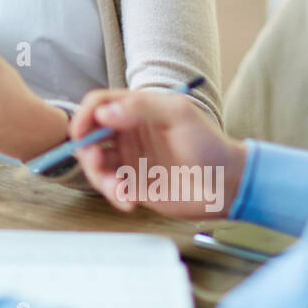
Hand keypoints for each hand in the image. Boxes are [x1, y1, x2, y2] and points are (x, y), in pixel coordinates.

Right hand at [70, 89, 245, 218]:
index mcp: (137, 110)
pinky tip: (129, 202)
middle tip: (95, 162)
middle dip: (85, 151)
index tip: (80, 133)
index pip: (98, 105)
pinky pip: (111, 188)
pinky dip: (114, 195)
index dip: (83, 116)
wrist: (227, 184)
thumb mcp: (178, 114)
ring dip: (99, 178)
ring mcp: (130, 159)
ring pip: (95, 165)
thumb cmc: (209, 144)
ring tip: (119, 191)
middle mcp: (128, 133)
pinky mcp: (134, 185)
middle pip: (89, 136)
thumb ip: (141, 106)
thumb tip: (104, 113)